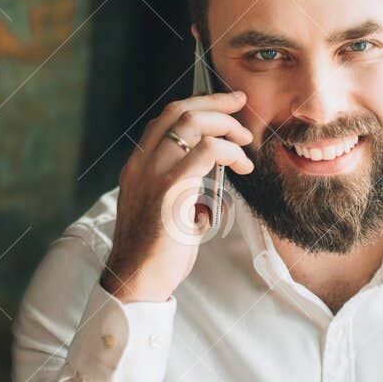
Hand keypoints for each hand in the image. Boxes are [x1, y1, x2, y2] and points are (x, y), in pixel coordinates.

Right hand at [101, 91, 255, 302]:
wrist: (137, 279)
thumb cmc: (157, 253)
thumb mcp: (167, 213)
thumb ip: (182, 194)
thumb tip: (208, 192)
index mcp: (139, 166)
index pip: (167, 119)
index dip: (199, 104)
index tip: (226, 103)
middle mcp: (142, 163)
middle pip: (179, 111)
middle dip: (216, 103)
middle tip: (242, 108)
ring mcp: (153, 174)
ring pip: (193, 123)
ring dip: (226, 127)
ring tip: (245, 145)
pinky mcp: (171, 190)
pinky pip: (205, 152)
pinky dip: (229, 152)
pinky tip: (241, 167)